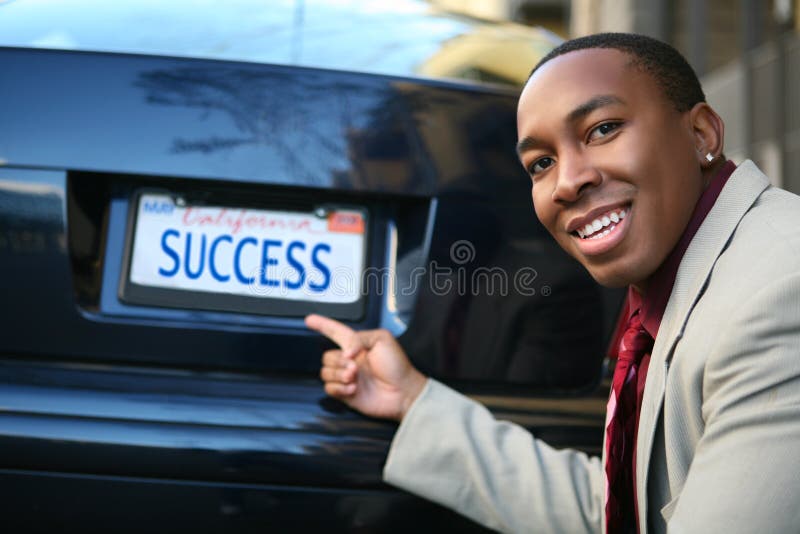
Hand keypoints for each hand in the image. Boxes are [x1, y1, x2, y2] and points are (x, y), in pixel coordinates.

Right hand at [305, 314, 426, 420]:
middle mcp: (349, 361)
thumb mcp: (382, 339)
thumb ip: (359, 338)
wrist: (403, 391)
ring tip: (355, 378)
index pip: (335, 332)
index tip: (309, 320)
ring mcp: (347, 378)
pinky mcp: (346, 394)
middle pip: (327, 356)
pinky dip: (339, 388)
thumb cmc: (397, 365)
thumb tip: (345, 353)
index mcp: (357, 345)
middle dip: (339, 361)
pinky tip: (354, 388)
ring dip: (339, 375)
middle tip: (355, 367)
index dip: (322, 325)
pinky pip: (329, 389)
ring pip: (326, 372)